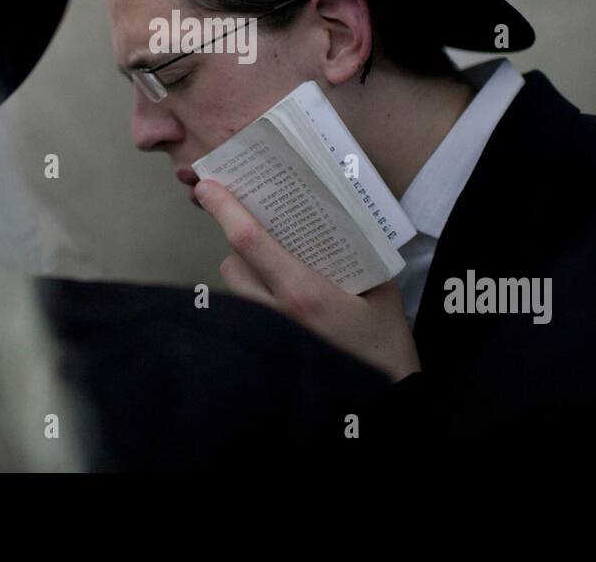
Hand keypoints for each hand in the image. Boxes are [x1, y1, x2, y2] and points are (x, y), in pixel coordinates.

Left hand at [195, 179, 420, 382]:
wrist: (388, 408)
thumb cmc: (386, 352)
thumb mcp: (384, 294)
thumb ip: (359, 259)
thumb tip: (338, 228)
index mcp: (304, 293)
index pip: (249, 241)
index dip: (224, 209)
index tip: (208, 186)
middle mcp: (275, 315)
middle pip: (233, 263)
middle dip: (241, 244)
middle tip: (268, 235)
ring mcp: (267, 338)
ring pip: (234, 291)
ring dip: (247, 274)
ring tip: (279, 274)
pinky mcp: (267, 355)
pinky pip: (246, 317)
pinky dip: (255, 302)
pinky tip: (283, 307)